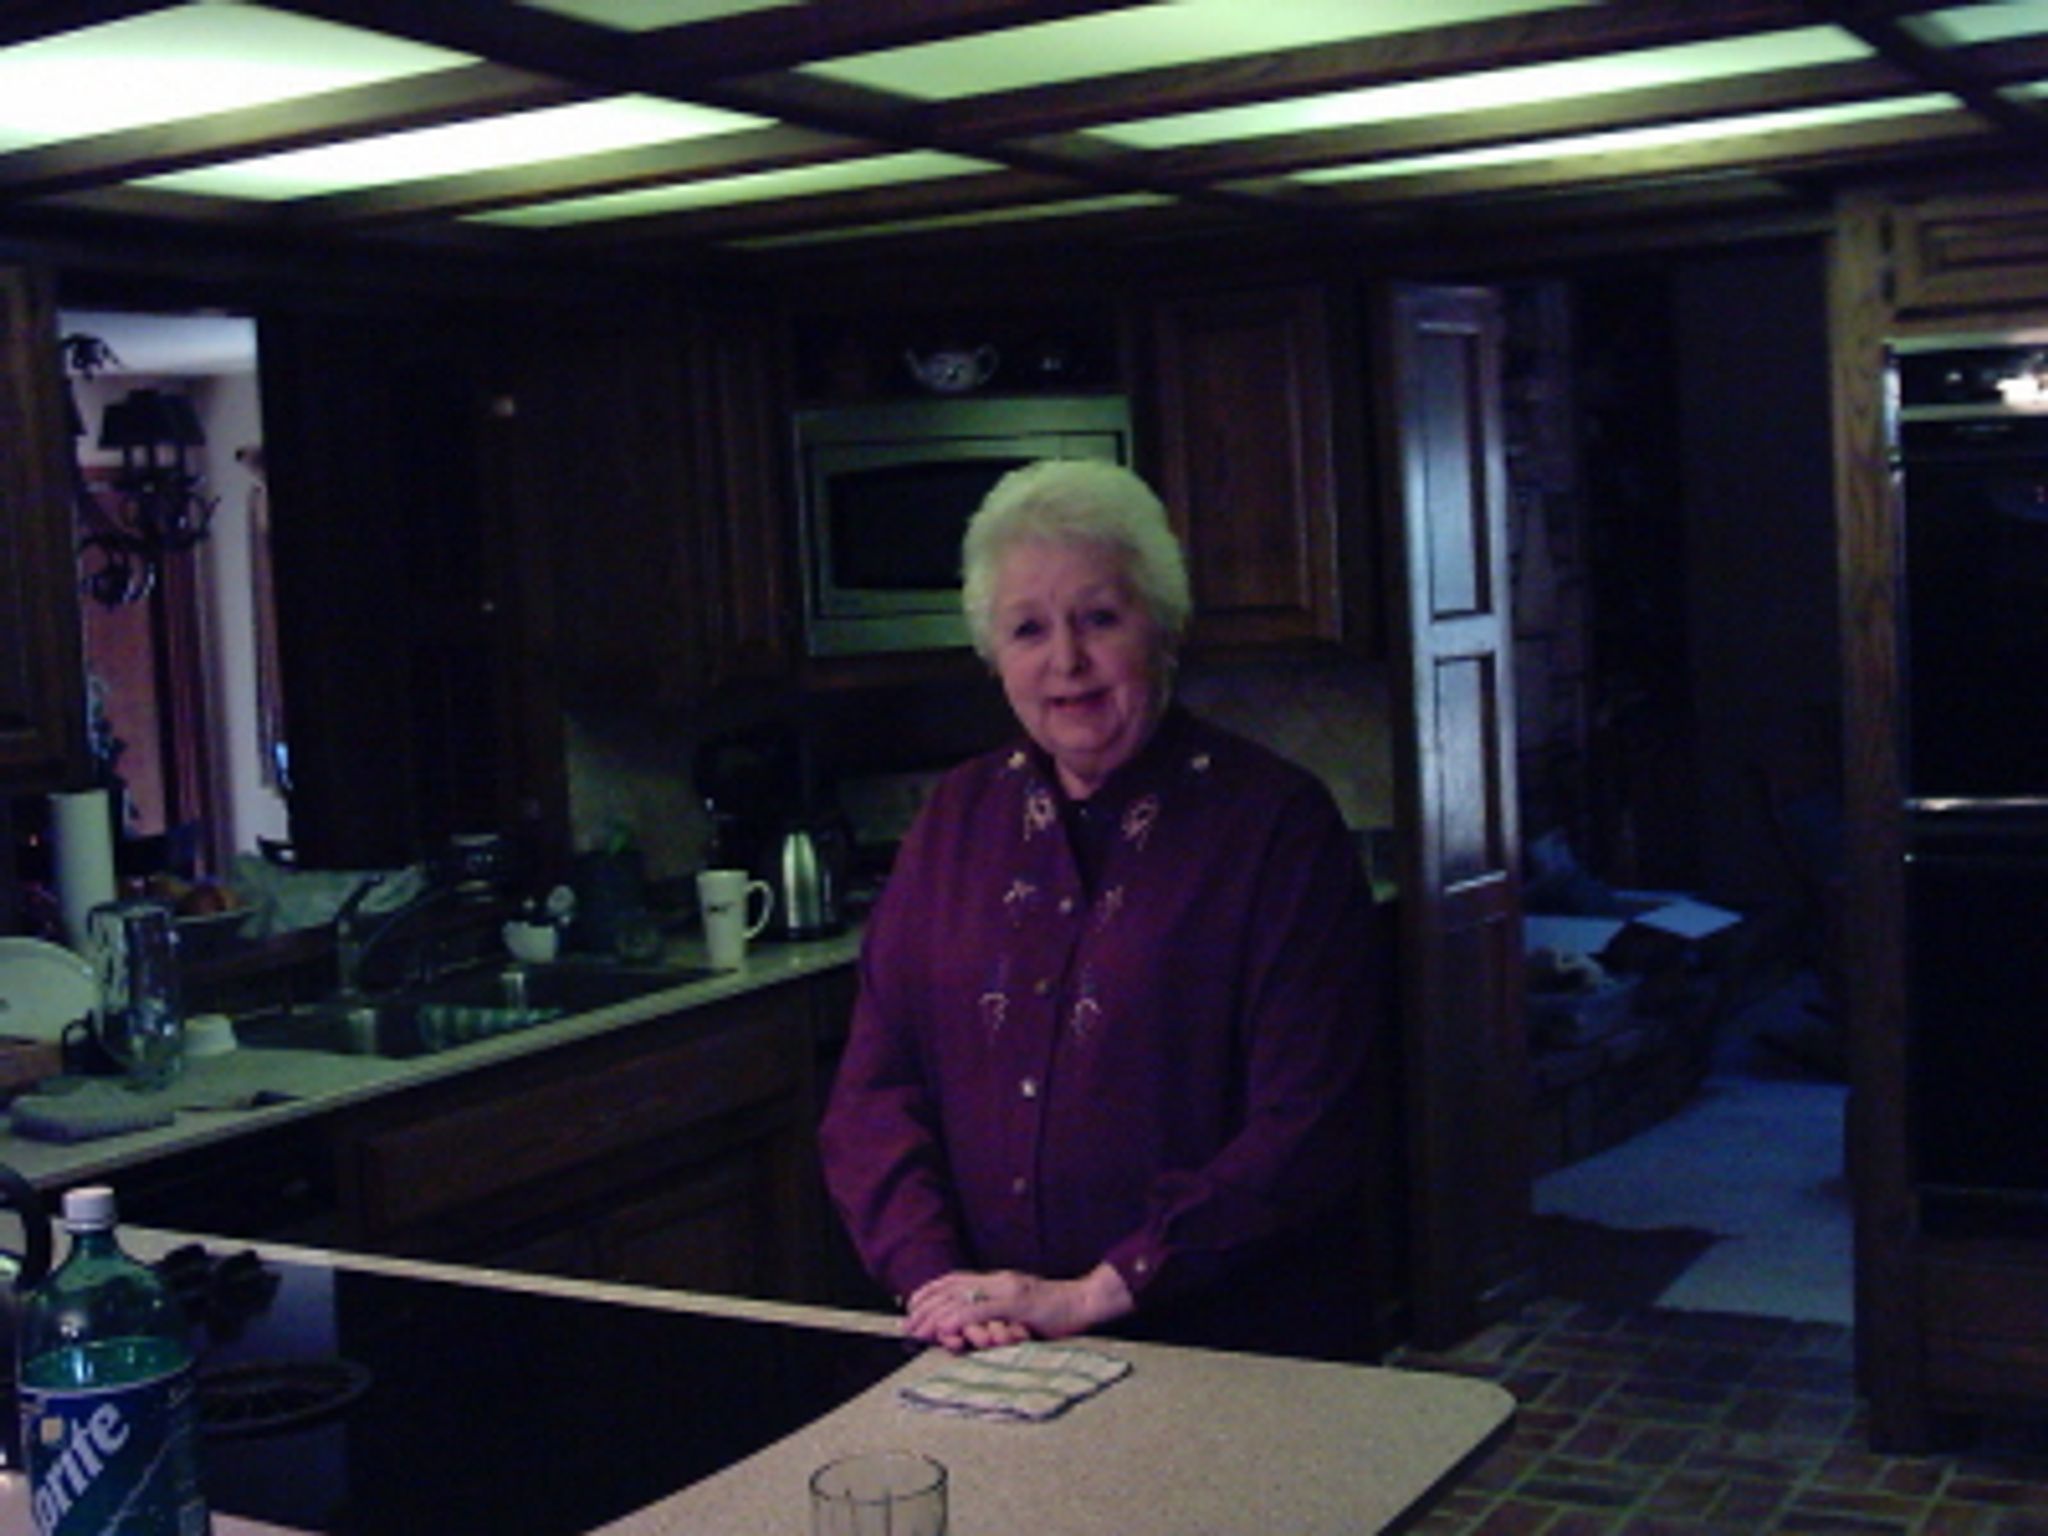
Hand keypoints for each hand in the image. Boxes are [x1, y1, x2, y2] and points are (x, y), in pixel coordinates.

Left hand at [904, 1263, 1133, 1352]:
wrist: (1086, 1301)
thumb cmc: (1056, 1310)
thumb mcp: (1021, 1308)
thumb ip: (999, 1312)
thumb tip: (975, 1325)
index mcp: (999, 1281)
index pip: (955, 1279)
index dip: (930, 1290)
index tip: (912, 1304)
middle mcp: (999, 1281)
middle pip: (952, 1288)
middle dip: (925, 1305)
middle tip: (907, 1324)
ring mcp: (1007, 1291)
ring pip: (961, 1298)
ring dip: (935, 1314)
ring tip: (918, 1329)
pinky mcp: (1017, 1305)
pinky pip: (981, 1310)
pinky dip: (959, 1318)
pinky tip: (945, 1327)